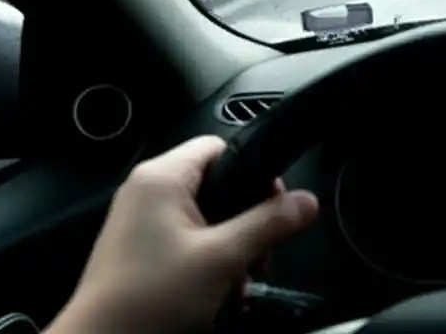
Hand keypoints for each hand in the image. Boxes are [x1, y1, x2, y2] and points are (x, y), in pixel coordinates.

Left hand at [47, 136, 318, 333]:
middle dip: (246, 221)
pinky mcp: (139, 249)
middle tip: (258, 253)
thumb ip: (269, 224)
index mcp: (161, 178)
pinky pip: (188, 240)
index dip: (255, 173)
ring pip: (206, 217)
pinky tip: (217, 290)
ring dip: (230, 247)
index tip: (275, 206)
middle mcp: (146, 191)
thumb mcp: (223, 258)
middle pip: (217, 184)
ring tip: (236, 280)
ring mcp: (140, 221)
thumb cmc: (148, 299)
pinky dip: (208, 260)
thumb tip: (306, 202)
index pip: (220, 146)